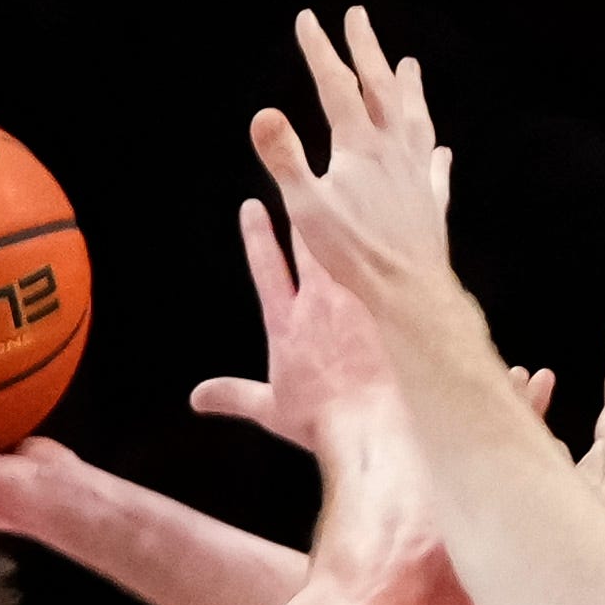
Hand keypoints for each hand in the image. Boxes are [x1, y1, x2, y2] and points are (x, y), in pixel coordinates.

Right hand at [189, 200, 408, 454]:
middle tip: (303, 181)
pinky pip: (389, 264)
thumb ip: (234, 395)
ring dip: (349, 221)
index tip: (252, 207)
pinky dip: (392, 243)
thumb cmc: (320, 420)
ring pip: (347, 249)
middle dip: (303, 211)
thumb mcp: (270, 409)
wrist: (364, 424)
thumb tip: (198, 398)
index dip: (258, 236)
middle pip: (307, 244)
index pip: (266, 267)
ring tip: (355, 191)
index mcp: (284, 322)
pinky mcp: (384, 307)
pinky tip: (405, 223)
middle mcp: (315, 303)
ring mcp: (352, 301)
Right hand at [248, 7, 457, 311]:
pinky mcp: (432, 204)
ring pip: (416, 118)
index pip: (336, 84)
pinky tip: (440, 149)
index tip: (308, 20)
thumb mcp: (307, 206)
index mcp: (360, 144)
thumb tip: (263, 113)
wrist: (410, 290)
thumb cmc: (355, 253)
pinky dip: (435, 152)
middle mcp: (394, 150)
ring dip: (410, 88)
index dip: (320, 50)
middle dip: (367, 50)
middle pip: (381, 88)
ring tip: (410, 65)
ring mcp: (417, 174)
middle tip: (359, 18)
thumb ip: (285, 157)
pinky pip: (436, 169)